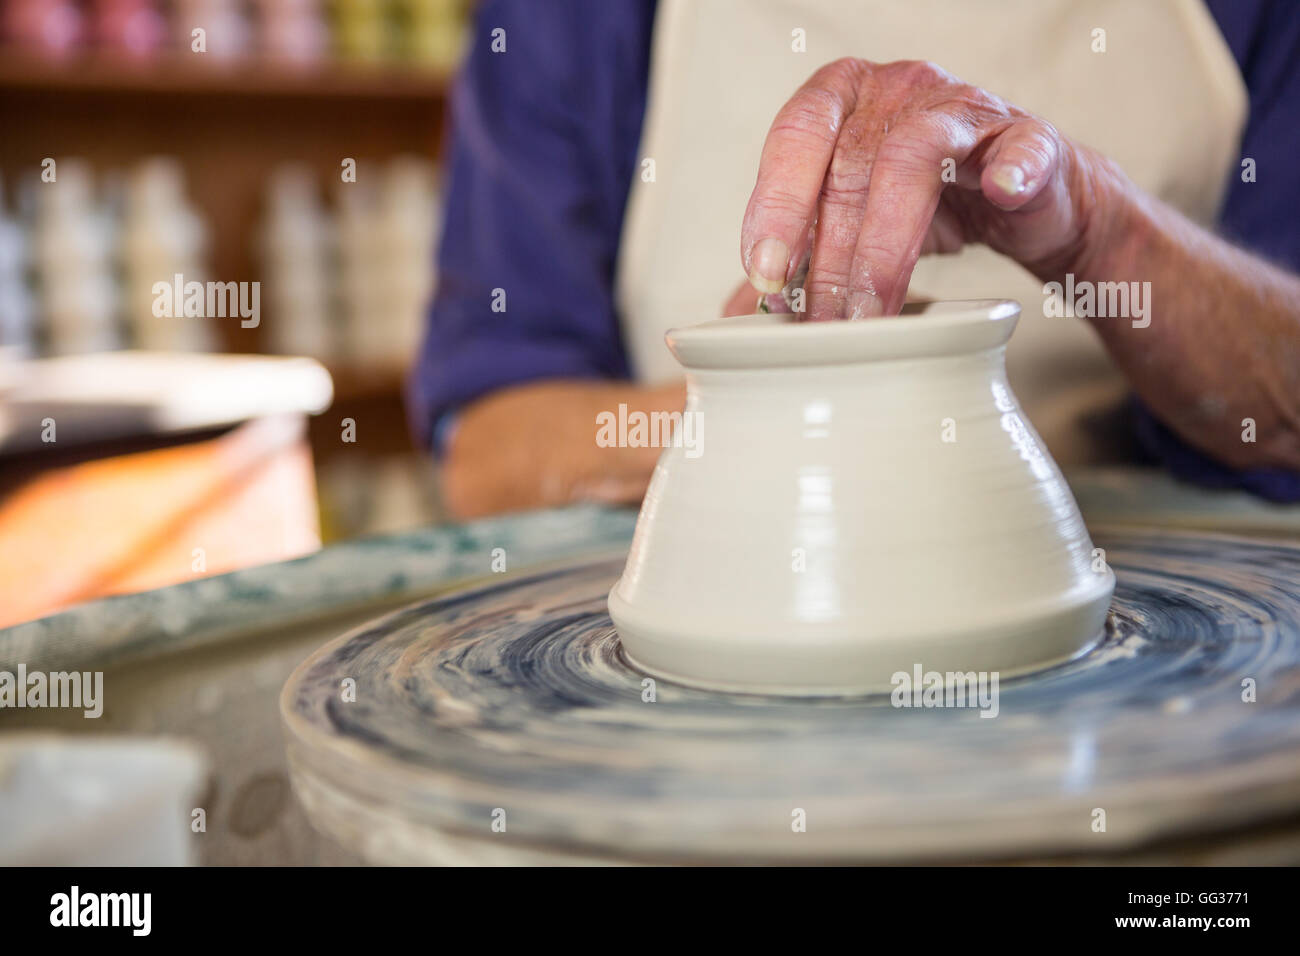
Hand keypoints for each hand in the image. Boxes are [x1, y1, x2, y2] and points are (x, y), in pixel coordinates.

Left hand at [741, 58, 1119, 320]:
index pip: (797, 136)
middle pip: (850, 163)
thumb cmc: (924, 205)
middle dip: (828, 254)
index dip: (777, 205)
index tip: (767, 276)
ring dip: (886, 246)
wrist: (1026, 202)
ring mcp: (964, 108)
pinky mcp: (1028, 138)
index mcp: (842, 96)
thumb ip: (796, 260)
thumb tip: (735, 320)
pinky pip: (1022, 148)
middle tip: (818, 322)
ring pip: (914, 159)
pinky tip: (1003, 194)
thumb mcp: (848, 224)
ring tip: (871, 313)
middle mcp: (897, 89)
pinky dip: (1013, 169)